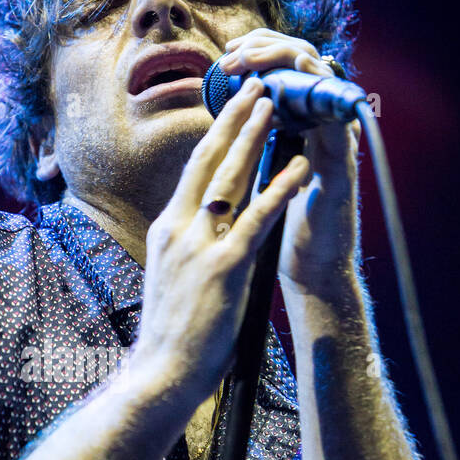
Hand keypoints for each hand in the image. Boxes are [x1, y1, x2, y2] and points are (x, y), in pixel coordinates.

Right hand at [131, 75, 311, 410]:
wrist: (160, 374)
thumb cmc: (170, 337)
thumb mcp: (173, 281)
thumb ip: (187, 250)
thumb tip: (204, 234)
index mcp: (167, 230)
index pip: (193, 172)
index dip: (215, 137)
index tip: (232, 109)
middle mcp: (178, 228)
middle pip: (208, 161)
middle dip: (234, 119)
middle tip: (254, 86)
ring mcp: (199, 246)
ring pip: (231, 178)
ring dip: (255, 137)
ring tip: (274, 104)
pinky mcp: (223, 267)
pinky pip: (257, 218)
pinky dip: (281, 188)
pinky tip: (299, 166)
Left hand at [219, 28, 360, 296]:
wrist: (315, 277)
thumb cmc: (286, 233)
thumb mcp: (260, 182)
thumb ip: (253, 153)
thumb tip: (227, 130)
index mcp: (298, 132)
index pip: (284, 74)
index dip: (260, 54)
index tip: (227, 55)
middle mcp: (322, 132)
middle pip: (306, 67)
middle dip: (269, 50)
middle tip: (235, 53)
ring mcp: (337, 148)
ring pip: (323, 86)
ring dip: (289, 65)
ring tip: (256, 60)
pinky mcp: (343, 172)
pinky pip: (337, 127)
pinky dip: (321, 101)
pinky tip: (300, 84)